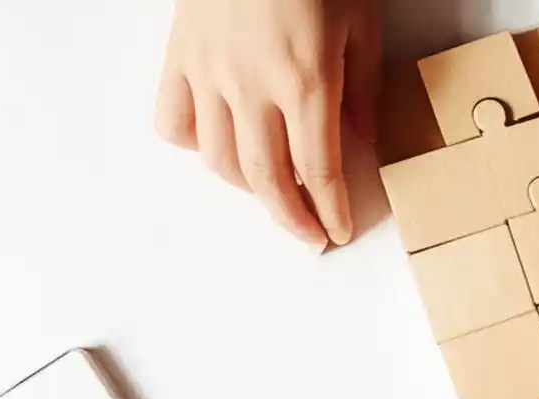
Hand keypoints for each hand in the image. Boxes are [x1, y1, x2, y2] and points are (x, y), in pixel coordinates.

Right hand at [155, 0, 381, 248]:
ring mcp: (210, 72)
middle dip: (291, 218)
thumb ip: (363, 90)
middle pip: (267, 179)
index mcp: (307, 82)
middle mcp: (254, 87)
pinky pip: (174, 120)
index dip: (329, 211)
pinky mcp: (179, 55)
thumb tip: (364, 143)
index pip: (318, 171)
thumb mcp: (362, 22)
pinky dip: (194, 145)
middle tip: (310, 236)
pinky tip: (218, 146)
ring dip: (248, 189)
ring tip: (273, 196)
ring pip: (220, 159)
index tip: (338, 232)